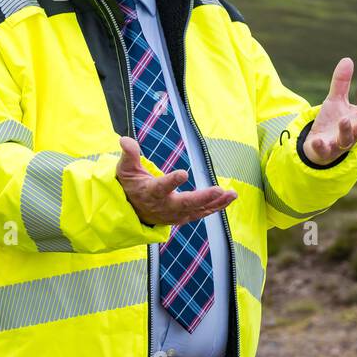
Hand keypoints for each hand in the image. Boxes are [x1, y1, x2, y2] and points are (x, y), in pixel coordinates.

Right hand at [116, 135, 236, 225]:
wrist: (133, 213)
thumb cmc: (131, 186)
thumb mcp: (125, 170)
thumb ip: (129, 155)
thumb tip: (124, 139)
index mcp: (151, 192)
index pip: (161, 187)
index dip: (171, 181)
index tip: (183, 173)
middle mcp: (165, 205)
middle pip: (185, 202)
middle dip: (203, 197)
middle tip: (218, 189)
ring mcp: (176, 213)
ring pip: (198, 209)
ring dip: (216, 202)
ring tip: (231, 194)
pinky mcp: (184, 216)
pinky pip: (202, 212)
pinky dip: (216, 207)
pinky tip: (229, 198)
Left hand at [303, 57, 356, 164]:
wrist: (318, 147)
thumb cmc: (332, 122)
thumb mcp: (335, 100)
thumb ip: (342, 83)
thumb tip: (348, 59)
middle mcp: (353, 130)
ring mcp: (340, 142)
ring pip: (346, 138)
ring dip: (346, 129)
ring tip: (344, 120)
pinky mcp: (325, 151)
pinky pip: (324, 150)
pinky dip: (321, 146)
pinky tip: (317, 140)